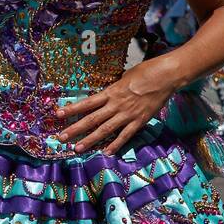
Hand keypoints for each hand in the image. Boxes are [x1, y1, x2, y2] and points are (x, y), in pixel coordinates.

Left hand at [54, 58, 179, 154]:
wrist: (166, 77)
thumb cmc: (145, 72)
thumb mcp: (124, 77)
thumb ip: (113, 88)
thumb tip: (106, 94)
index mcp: (110, 92)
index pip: (87, 102)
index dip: (71, 109)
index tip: (57, 114)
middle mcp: (116, 105)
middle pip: (91, 119)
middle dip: (75, 129)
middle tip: (61, 138)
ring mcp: (128, 114)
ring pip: (105, 130)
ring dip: (90, 140)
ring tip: (77, 149)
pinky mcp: (140, 121)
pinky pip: (125, 135)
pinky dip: (115, 144)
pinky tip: (106, 152)